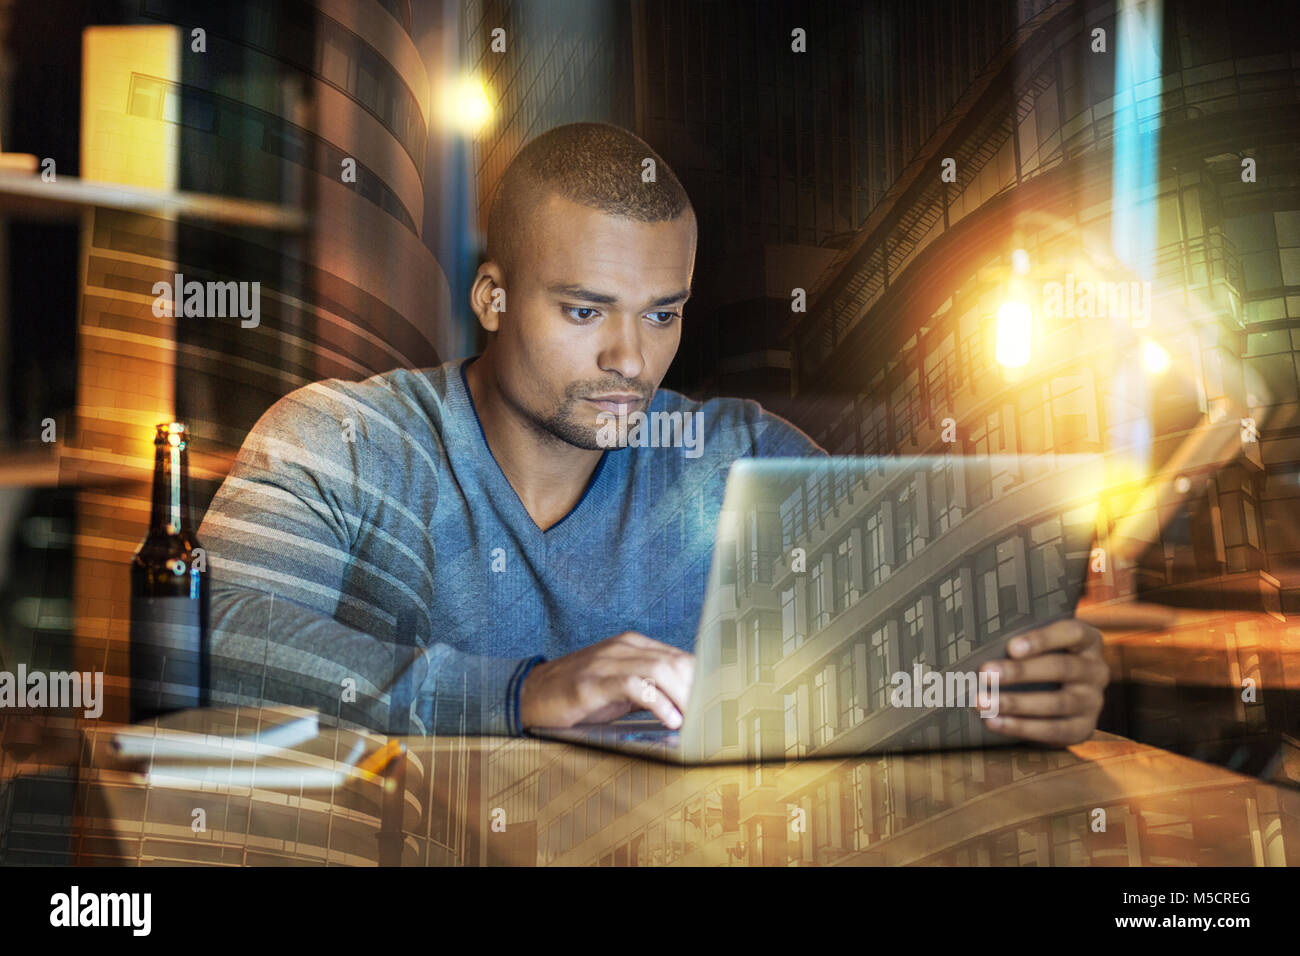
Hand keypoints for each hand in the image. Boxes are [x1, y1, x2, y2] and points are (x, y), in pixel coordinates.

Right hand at [519, 632, 694, 730]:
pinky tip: (670, 720)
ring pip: (660, 670)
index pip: (680, 657)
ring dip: (683, 697)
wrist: (531, 694)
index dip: (702, 680)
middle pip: (676, 662)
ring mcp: (607, 662)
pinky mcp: (593, 681)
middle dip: (698, 690)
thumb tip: (687, 707)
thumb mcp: (620, 690)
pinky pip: (635, 686)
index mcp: (633, 645)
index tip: (717, 704)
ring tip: (694, 721)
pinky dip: (659, 703)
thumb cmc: (579, 696)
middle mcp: (623, 647)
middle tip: (711, 717)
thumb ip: (651, 691)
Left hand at [977, 618, 1108, 745]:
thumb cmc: (1037, 661)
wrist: (1058, 702)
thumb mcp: (1037, 646)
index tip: (1011, 647)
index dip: (1042, 639)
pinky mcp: (1083, 729)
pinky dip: (1020, 727)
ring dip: (1015, 703)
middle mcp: (1096, 670)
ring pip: (1056, 703)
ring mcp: (1093, 701)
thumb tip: (977, 641)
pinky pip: (1053, 730)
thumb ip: (1020, 642)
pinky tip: (994, 722)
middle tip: (985, 673)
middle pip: (1061, 668)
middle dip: (1020, 672)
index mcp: (1088, 640)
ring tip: (982, 702)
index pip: (1072, 633)